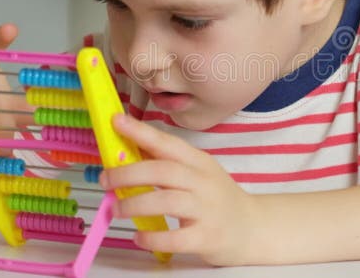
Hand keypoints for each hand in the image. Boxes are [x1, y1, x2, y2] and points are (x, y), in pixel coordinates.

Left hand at [99, 114, 261, 265]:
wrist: (253, 229)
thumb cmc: (217, 199)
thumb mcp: (197, 174)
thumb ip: (167, 165)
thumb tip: (126, 154)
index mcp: (199, 162)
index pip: (167, 143)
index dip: (140, 132)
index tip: (115, 122)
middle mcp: (204, 182)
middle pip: (164, 170)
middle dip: (129, 173)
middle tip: (106, 179)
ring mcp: (207, 210)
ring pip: (168, 201)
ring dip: (136, 203)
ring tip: (117, 209)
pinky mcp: (207, 237)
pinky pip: (176, 238)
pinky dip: (152, 238)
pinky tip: (139, 237)